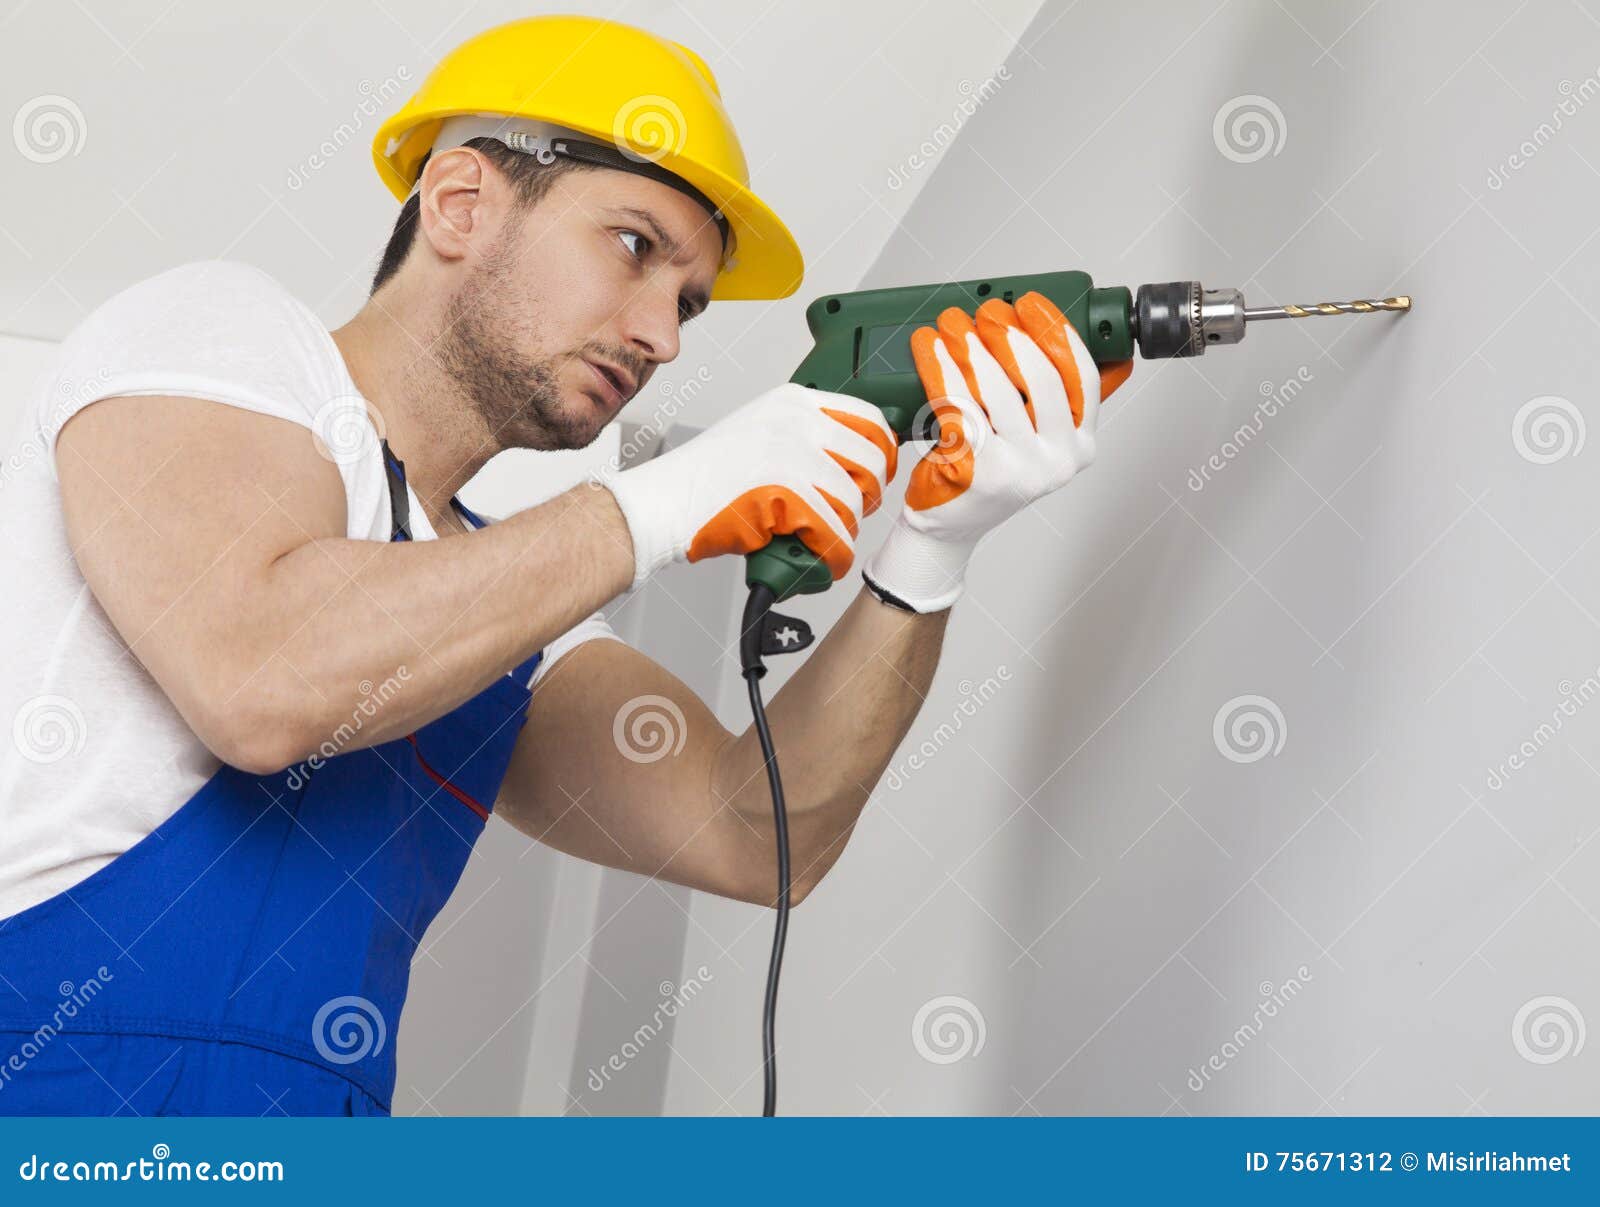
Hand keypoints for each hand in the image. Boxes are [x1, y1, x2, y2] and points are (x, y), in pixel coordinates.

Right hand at [601, 382, 897, 590]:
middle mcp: (796, 420)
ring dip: (844, 531)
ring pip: (853, 501)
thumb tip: (851, 462)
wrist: (660, 504)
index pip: (869, 418)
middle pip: (872, 461)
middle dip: (865, 497)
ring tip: (821, 542)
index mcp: (792, 402)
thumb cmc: (702, 479)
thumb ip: (802, 439)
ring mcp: (790, 453)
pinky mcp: (784, 492)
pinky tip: (822, 562)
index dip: (882, 454)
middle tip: (847, 515)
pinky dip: (834, 556)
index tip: (876, 477)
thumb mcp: (759, 435)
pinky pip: (834, 532)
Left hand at [861, 291, 1132, 612]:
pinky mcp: (980, 470)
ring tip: (952, 323)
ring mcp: (1021, 469)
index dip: (1058, 333)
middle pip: (1041, 379)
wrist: (947, 525)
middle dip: (1010, 334)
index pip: (1082, 377)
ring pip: (998, 390)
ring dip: (971, 346)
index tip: (1032, 303)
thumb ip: (1051, 397)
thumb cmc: (986, 471)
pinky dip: (943, 370)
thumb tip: (1066, 336)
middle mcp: (1058, 460)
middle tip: (986, 311)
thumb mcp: (1030, 436)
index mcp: (1080, 444)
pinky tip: (931, 349)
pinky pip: (960, 405)